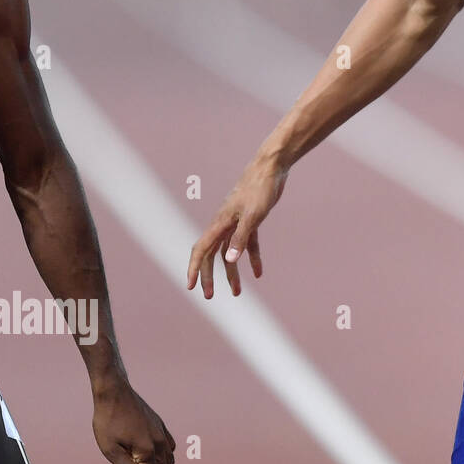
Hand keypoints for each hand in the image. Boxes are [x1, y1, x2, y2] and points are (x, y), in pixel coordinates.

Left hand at [92, 381, 175, 463]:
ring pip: (170, 460)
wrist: (115, 394)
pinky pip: (171, 446)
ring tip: (138, 460)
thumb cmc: (108, 422)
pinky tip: (147, 448)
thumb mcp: (109, 449)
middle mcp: (159, 442)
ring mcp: (162, 433)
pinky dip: (163, 453)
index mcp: (146, 450)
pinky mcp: (161, 425)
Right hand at [188, 155, 287, 297]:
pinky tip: (259, 273)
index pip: (201, 250)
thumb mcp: (254, 215)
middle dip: (210, 276)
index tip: (191, 287)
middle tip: (210, 297)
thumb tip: (229, 261)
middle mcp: (224, 224)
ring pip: (229, 252)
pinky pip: (248, 244)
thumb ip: (241, 238)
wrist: (272, 167)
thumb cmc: (261, 188)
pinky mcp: (250, 220)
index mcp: (220, 223)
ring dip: (232, 273)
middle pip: (212, 255)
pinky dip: (252, 258)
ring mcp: (237, 222)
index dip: (194, 269)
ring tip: (237, 293)